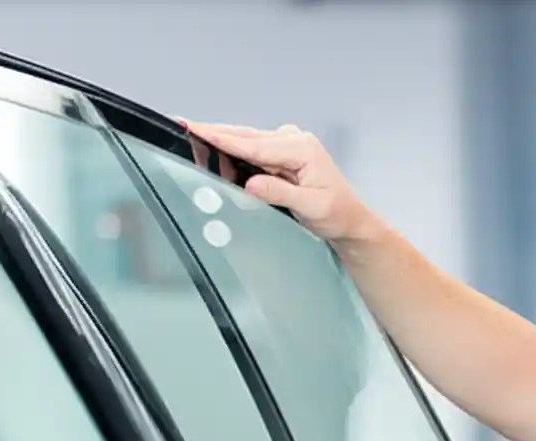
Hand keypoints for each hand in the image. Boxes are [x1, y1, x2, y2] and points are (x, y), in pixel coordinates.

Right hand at [180, 120, 386, 243]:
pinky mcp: (282, 154)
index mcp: (301, 148)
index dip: (223, 139)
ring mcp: (287, 144)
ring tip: (194, 142)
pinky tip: (218, 156)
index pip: (254, 144)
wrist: (350, 219)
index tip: (198, 130)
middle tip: (185, 125)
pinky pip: (253, 150)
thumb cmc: (336, 213)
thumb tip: (252, 184)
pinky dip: (235, 153)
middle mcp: (293, 140)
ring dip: (223, 143)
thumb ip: (280, 194)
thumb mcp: (311, 207)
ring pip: (247, 141)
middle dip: (215, 133)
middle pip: (246, 136)